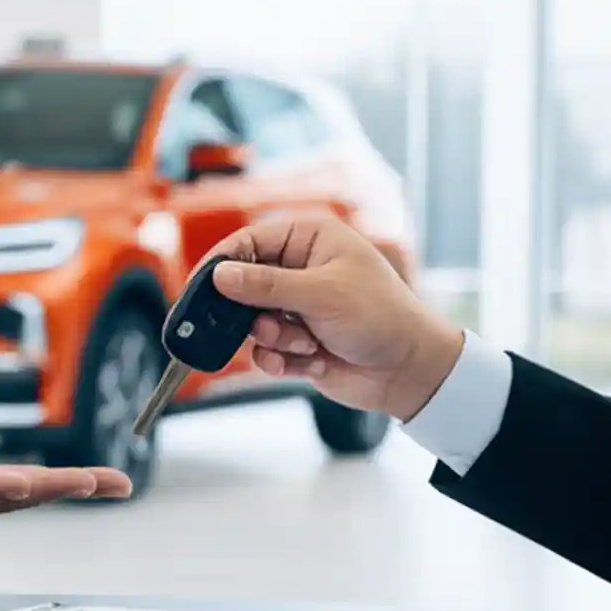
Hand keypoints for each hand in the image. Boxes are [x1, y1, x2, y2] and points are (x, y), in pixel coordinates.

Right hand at [204, 215, 463, 420]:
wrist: (409, 371)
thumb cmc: (379, 317)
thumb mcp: (320, 294)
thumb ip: (266, 285)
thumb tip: (220, 275)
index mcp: (310, 238)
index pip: (250, 241)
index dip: (223, 263)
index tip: (202, 286)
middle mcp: (300, 268)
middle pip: (244, 285)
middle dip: (252, 312)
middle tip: (261, 326)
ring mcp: (297, 306)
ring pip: (252, 322)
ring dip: (274, 338)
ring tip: (305, 344)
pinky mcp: (296, 340)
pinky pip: (265, 350)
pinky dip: (282, 359)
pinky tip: (308, 362)